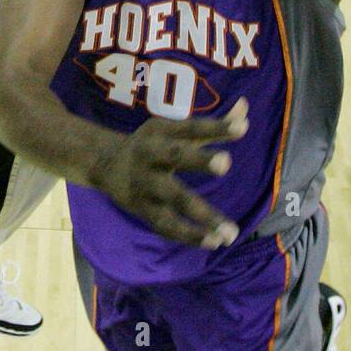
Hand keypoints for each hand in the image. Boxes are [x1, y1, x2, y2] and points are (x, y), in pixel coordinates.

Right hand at [92, 99, 249, 246]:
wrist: (105, 164)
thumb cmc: (154, 144)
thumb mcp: (176, 130)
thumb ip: (213, 124)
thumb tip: (245, 107)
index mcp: (160, 131)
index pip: (191, 128)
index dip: (216, 127)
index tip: (243, 129)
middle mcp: (150, 155)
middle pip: (175, 156)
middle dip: (199, 159)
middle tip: (226, 163)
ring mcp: (144, 184)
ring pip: (173, 200)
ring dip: (202, 217)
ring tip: (230, 233)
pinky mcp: (142, 209)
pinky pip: (165, 225)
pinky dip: (188, 235)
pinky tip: (213, 242)